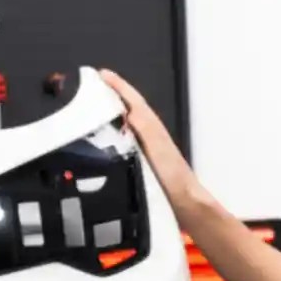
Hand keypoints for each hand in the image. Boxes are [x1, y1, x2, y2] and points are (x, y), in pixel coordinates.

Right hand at [99, 69, 199, 206]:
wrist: (186, 205)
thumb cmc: (175, 181)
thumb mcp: (158, 151)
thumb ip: (145, 129)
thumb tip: (128, 111)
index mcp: (152, 129)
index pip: (133, 101)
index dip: (118, 87)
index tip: (101, 75)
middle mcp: (149, 136)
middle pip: (128, 109)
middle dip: (111, 95)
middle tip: (93, 85)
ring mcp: (146, 150)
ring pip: (126, 125)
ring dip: (111, 113)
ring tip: (93, 107)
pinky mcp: (143, 164)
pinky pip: (124, 142)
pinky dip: (113, 136)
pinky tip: (105, 142)